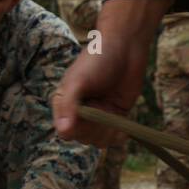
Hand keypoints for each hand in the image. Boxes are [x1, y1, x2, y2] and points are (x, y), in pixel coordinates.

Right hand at [52, 0, 170, 146]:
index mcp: (65, 104)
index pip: (65, 132)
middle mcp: (79, 113)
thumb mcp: (78, 80)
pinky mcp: (115, 116)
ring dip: (107, 133)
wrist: (125, 47)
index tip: (89, 113)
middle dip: (95, 129)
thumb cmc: (97, 59)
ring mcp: (98, 116)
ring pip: (99, 141)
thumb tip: (63, 131)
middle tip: (103, 108)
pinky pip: (114, 137)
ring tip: (112, 115)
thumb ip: (68, 105)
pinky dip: (118, 136)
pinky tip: (122, 126)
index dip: (78, 129)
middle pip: (83, 138)